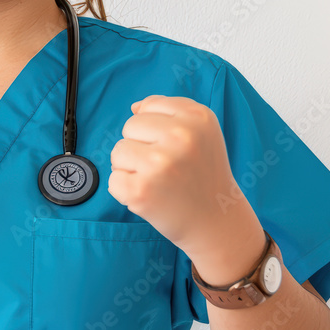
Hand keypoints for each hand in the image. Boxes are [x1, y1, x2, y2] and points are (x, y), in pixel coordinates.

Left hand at [107, 94, 256, 260]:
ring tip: (158, 181)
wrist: (216, 221)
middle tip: (166, 168)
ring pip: (118, 151)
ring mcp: (160, 164)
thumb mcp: (200, 130)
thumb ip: (168, 110)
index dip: (154, 131)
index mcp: (197, 117)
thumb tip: (134, 107)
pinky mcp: (142, 190)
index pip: (147, 108)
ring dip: (131, 168)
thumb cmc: (202, 174)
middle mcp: (181, 137)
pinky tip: (150, 196)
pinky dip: (125, 190)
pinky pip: (113, 178)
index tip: (175, 149)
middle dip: (141, 146)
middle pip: (130, 126)